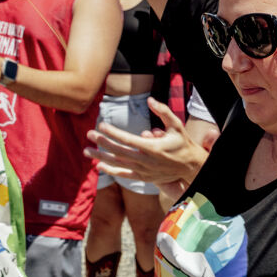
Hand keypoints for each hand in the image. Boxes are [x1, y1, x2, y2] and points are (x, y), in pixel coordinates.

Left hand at [86, 98, 209, 188]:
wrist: (190, 166)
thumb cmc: (182, 143)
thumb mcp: (177, 125)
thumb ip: (163, 112)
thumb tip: (150, 100)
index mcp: (153, 147)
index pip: (128, 139)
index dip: (113, 133)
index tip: (102, 125)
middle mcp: (146, 160)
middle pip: (119, 151)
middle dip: (102, 142)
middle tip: (89, 134)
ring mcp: (144, 170)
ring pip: (118, 163)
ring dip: (101, 156)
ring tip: (86, 150)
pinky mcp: (144, 177)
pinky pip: (124, 174)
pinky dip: (111, 170)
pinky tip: (99, 165)